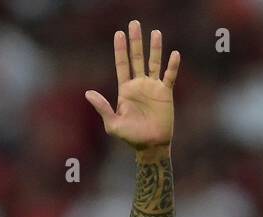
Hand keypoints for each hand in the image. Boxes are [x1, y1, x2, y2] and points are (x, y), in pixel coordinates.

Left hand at [85, 20, 179, 150]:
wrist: (150, 146)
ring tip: (155, 32)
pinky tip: (174, 54)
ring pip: (154, 63)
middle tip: (134, 24)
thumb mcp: (113, 124)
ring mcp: (153, 88)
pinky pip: (169, 76)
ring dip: (154, 48)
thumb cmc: (131, 137)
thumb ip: (102, 107)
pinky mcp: (165, 94)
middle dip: (135, 41)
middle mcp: (139, 85)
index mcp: (125, 90)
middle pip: (137, 58)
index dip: (120, 49)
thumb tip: (88, 93)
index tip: (119, 34)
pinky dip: (172, 66)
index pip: (122, 65)